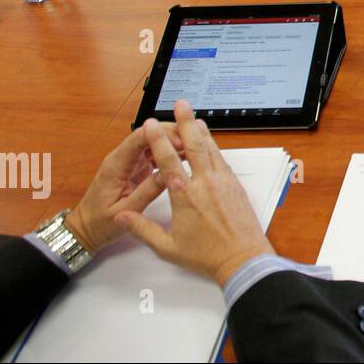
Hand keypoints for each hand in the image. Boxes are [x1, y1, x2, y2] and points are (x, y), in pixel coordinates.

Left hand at [65, 107, 186, 251]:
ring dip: (173, 143)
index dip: (161, 135)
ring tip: (195, 148)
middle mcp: (123, 158)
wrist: (84, 229)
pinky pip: (155, 154)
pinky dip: (170, 154)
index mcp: (116, 165)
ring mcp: (130, 162)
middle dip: (171, 134)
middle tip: (193, 143)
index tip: (181, 142)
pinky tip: (185, 158)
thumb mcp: (124, 211)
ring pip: (154, 142)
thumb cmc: (99, 223)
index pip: (139, 137)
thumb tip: (169, 175)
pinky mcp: (137, 168)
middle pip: (149, 135)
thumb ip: (147, 191)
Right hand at [116, 113, 273, 285]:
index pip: (167, 161)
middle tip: (180, 104)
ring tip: (193, 116)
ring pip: (210, 149)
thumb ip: (142, 229)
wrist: (242, 258)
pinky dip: (214, 146)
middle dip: (185, 122)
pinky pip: (222, 159)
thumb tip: (121, 216)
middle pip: (193, 145)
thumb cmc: (206, 255)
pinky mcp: (234, 184)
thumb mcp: (168, 247)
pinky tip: (209, 140)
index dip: (158, 140)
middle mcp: (204, 183)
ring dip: (200, 130)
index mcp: (184, 196)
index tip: (150, 124)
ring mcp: (222, 182)